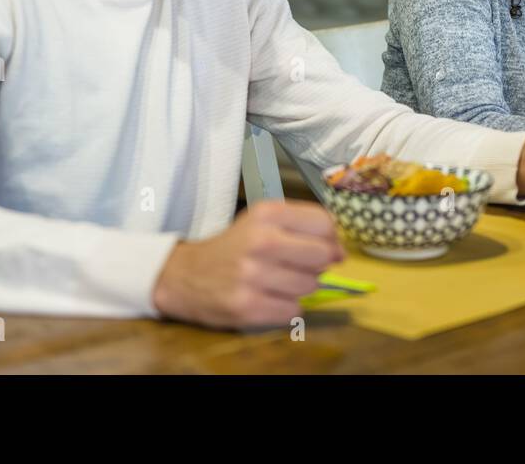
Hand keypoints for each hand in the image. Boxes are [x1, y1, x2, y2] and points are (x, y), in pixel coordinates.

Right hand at [151, 200, 343, 329]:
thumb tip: (340, 252)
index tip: (327, 247)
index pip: (324, 223)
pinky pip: (293, 310)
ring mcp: (253, 277)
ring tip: (278, 281)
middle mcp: (261, 242)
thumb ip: (302, 227)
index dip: (332, 238)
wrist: (184, 275)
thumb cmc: (233, 247)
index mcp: (266, 214)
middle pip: (322, 256)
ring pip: (310, 286)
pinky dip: (287, 306)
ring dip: (301, 287)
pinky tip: (268, 297)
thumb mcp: (261, 221)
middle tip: (301, 266)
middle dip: (319, 265)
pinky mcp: (248, 307)